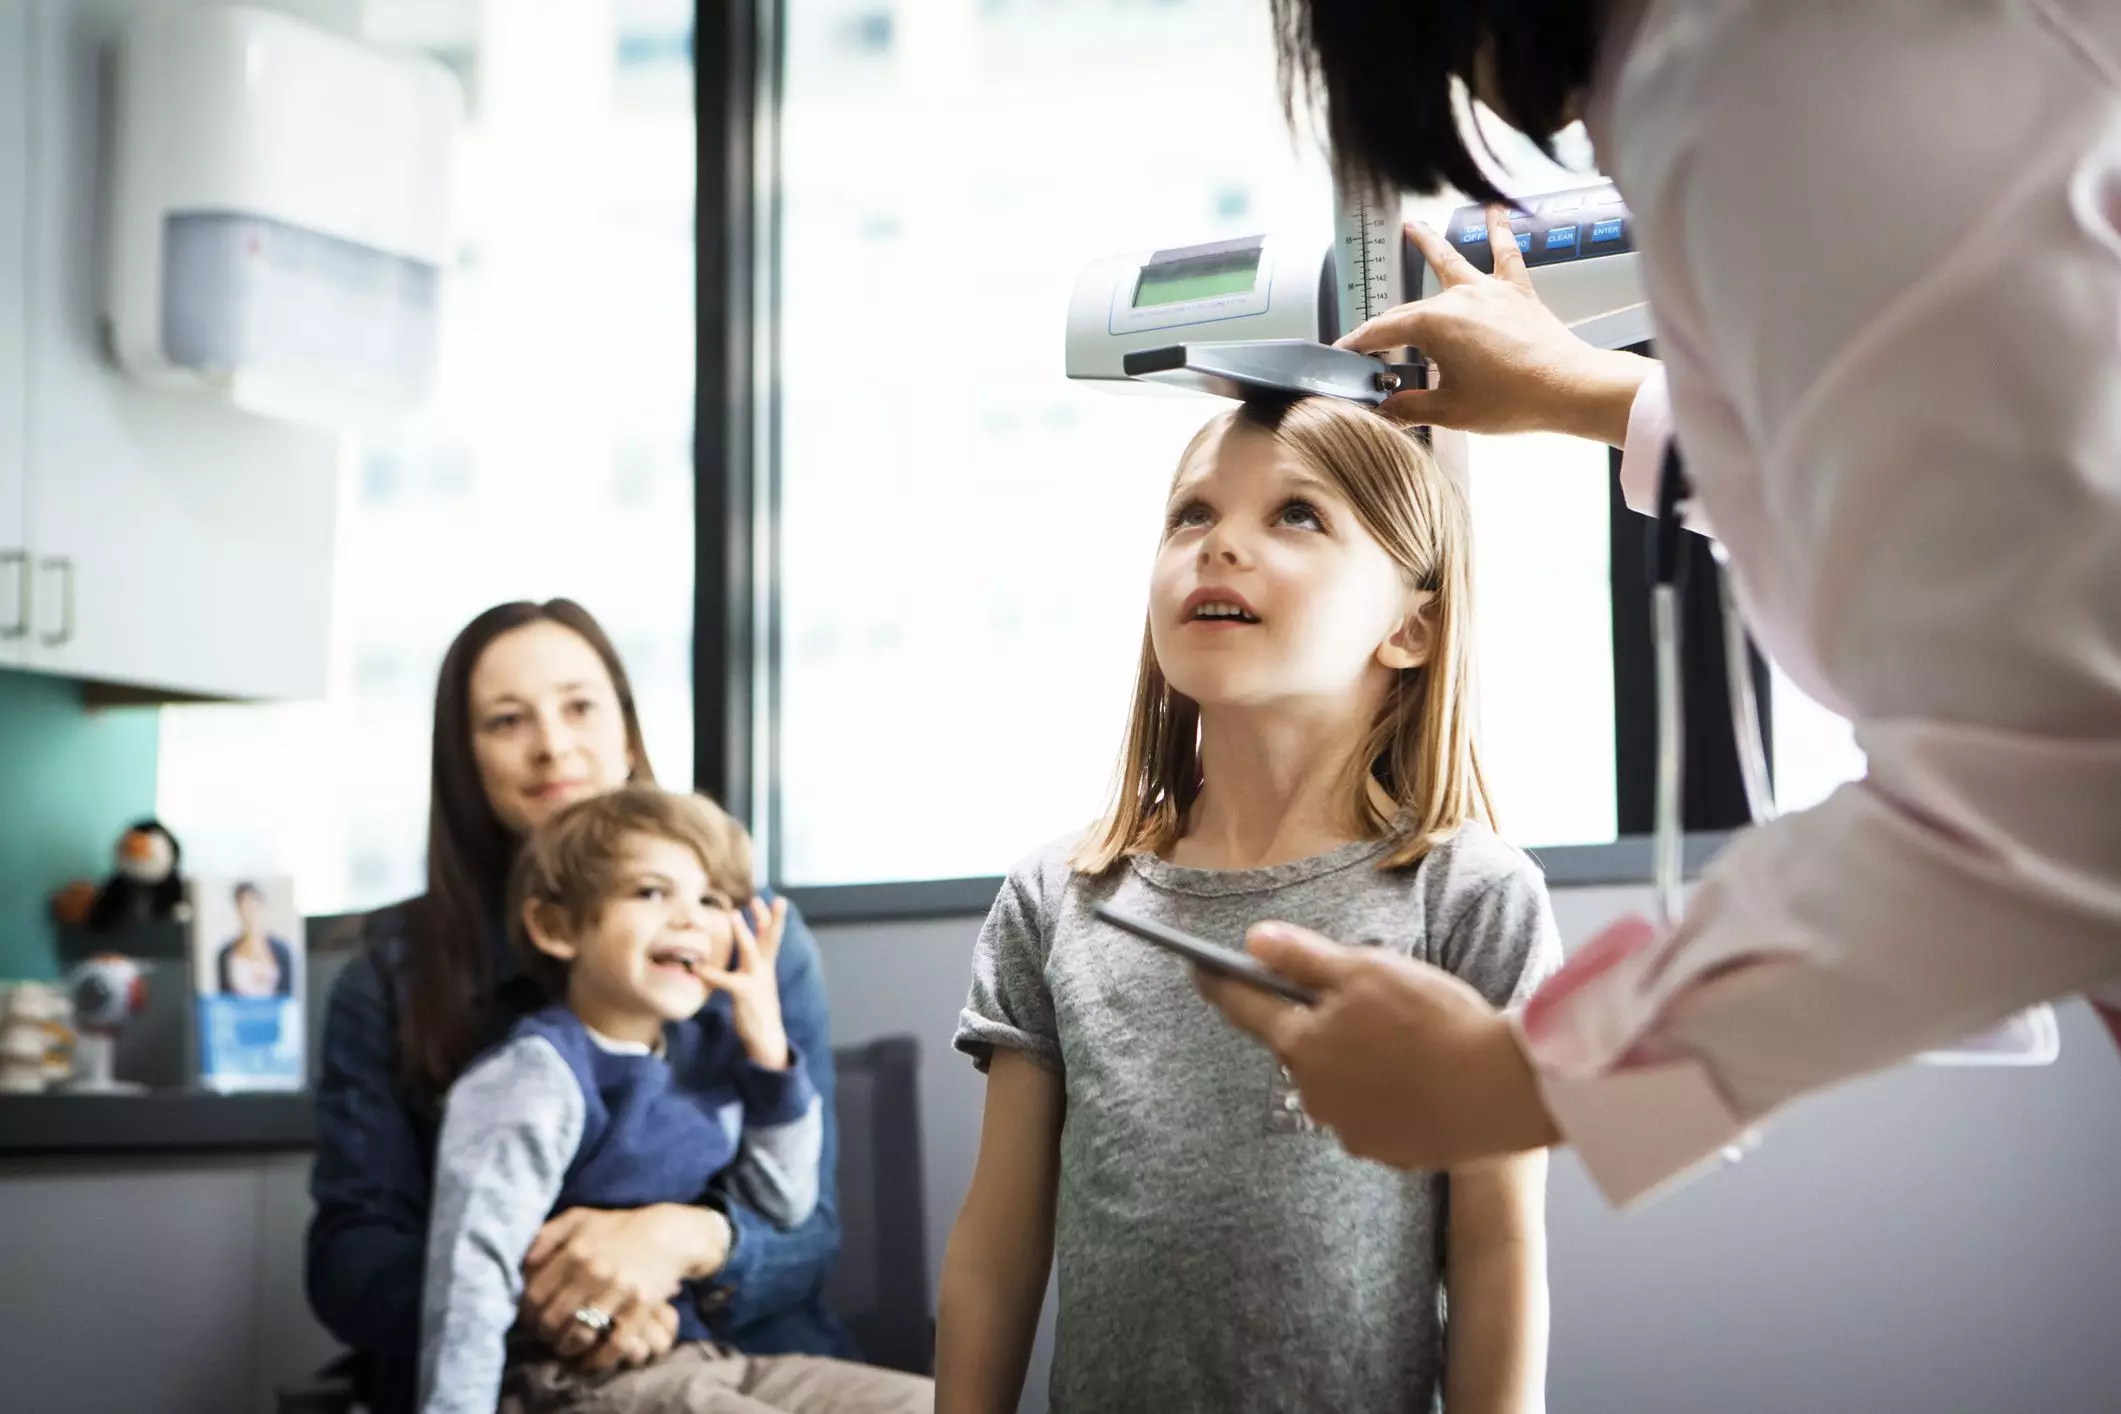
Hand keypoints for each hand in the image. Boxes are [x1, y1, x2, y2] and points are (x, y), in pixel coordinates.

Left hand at [521, 1204, 732, 1359]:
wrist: (667, 1234)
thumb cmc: (616, 1227)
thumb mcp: (579, 1219)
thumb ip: (546, 1235)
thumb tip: (521, 1264)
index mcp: (575, 1250)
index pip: (534, 1295)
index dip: (527, 1313)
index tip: (531, 1318)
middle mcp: (594, 1270)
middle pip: (552, 1319)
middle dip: (545, 1332)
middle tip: (548, 1333)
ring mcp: (619, 1290)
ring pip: (579, 1334)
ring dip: (567, 1347)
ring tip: (566, 1346)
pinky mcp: (641, 1307)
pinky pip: (614, 1344)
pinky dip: (599, 1359)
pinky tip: (591, 1359)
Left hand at [696, 898, 789, 1069]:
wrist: (767, 1039)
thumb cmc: (758, 1009)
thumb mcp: (758, 983)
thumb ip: (752, 966)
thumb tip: (745, 955)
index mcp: (767, 966)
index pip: (772, 937)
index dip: (773, 918)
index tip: (774, 899)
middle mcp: (764, 970)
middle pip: (769, 938)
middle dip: (768, 918)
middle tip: (759, 898)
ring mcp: (756, 982)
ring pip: (751, 952)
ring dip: (742, 933)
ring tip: (733, 915)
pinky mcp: (744, 995)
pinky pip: (725, 981)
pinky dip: (711, 973)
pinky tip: (697, 967)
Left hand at [1196, 922, 1560, 1171]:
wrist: (1498, 1089)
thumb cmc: (1432, 1019)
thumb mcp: (1367, 969)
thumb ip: (1303, 958)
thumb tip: (1252, 941)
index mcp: (1301, 1044)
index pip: (1243, 1008)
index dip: (1219, 984)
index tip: (1198, 968)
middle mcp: (1312, 1093)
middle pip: (1298, 1047)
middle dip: (1315, 1024)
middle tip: (1364, 1002)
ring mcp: (1346, 1128)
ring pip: (1334, 1083)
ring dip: (1352, 1063)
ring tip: (1405, 1042)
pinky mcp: (1384, 1151)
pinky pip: (1370, 1114)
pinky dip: (1383, 1094)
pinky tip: (1419, 1078)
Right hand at [1338, 205, 1654, 445]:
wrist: (1568, 388)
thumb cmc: (1513, 400)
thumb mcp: (1450, 411)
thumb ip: (1410, 407)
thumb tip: (1385, 408)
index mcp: (1435, 325)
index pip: (1383, 331)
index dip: (1360, 344)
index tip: (1345, 352)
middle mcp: (1458, 299)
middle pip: (1410, 307)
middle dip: (1385, 320)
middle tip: (1369, 333)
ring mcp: (1488, 291)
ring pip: (1451, 260)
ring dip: (1429, 242)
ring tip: (1413, 226)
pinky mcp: (1517, 293)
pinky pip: (1505, 255)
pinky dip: (1500, 232)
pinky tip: (1495, 212)